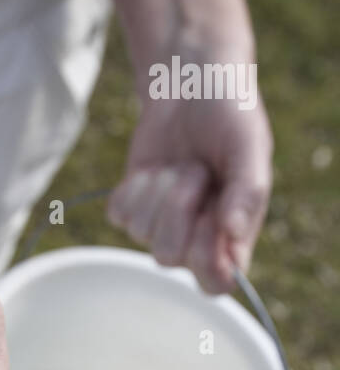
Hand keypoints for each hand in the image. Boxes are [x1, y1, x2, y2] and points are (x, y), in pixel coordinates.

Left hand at [107, 55, 272, 292]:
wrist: (192, 85)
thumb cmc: (230, 117)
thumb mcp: (249, 146)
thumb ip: (247, 190)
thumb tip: (233, 233)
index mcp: (233, 238)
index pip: (216, 284)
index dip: (207, 259)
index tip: (211, 219)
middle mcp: (196, 241)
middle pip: (169, 258)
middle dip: (179, 207)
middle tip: (197, 173)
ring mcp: (160, 228)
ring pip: (142, 234)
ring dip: (161, 190)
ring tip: (182, 165)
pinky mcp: (131, 211)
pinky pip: (120, 215)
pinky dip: (136, 186)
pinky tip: (156, 169)